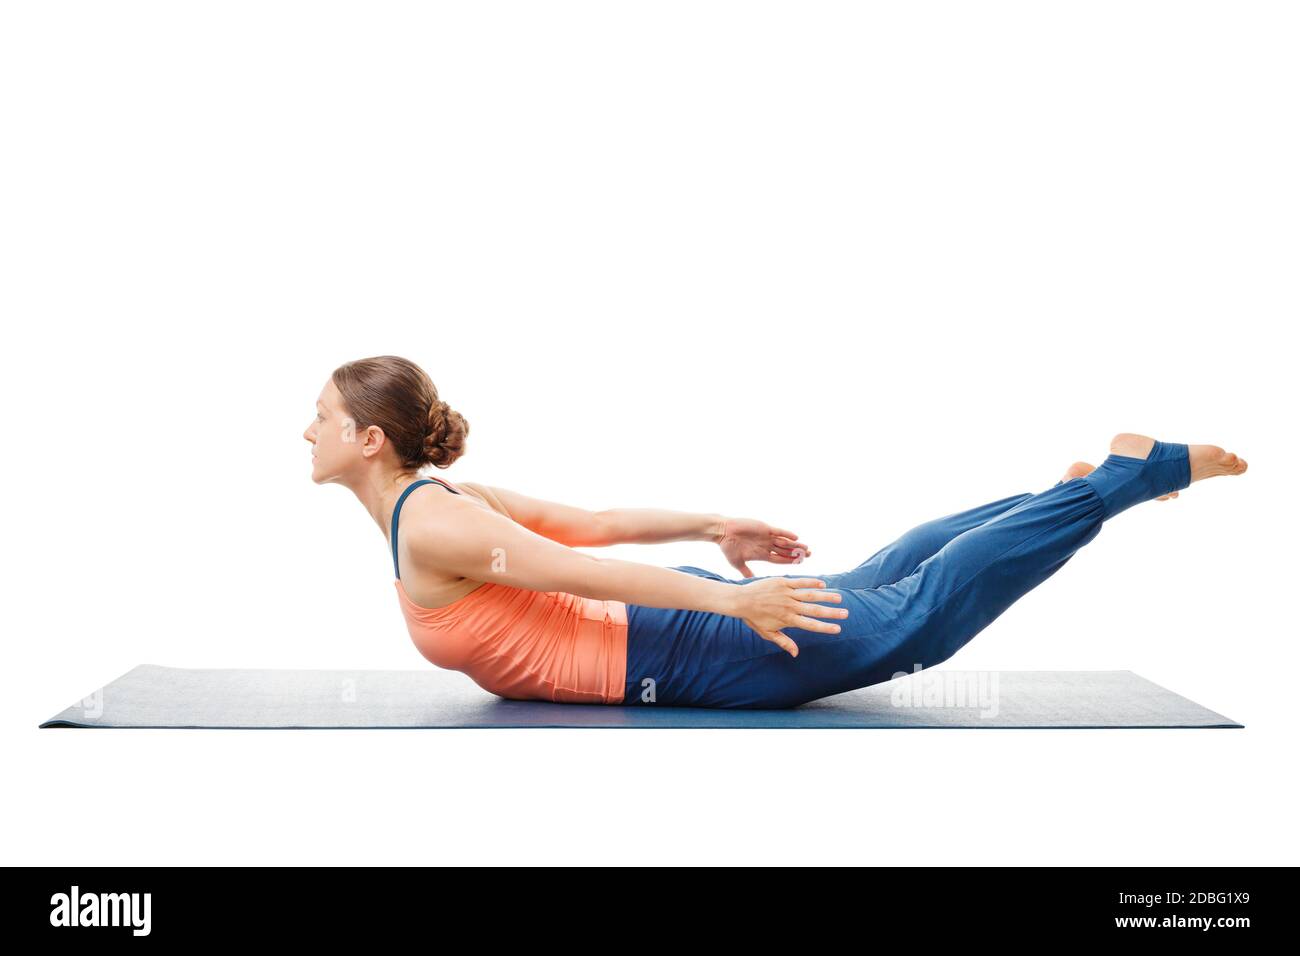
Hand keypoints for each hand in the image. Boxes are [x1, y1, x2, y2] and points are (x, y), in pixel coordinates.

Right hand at [716, 516, 813, 577]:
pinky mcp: (764, 528)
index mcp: (762, 554)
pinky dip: (787, 534)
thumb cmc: (728, 547)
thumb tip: (751, 582)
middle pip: (785, 550)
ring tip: (806, 548)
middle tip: (809, 555)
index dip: (790, 561)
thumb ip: (746, 571)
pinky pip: (778, 531)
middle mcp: (766, 545)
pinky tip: (796, 537)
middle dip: (797, 553)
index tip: (800, 564)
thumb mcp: (738, 563)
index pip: (780, 559)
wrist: (722, 533)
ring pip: (785, 541)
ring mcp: (766, 536)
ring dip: (795, 544)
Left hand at [729, 577, 846, 657]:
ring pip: (810, 595)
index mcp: (788, 620)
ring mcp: (787, 593)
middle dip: (832, 612)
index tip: (838, 629)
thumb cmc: (754, 618)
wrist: (741, 600)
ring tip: (839, 598)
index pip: (811, 625)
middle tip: (846, 613)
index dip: (825, 627)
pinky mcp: (783, 582)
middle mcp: (790, 606)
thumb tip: (796, 654)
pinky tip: (823, 584)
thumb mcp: (767, 633)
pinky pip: (800, 582)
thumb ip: (784, 642)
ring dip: (826, 596)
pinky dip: (812, 582)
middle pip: (815, 610)